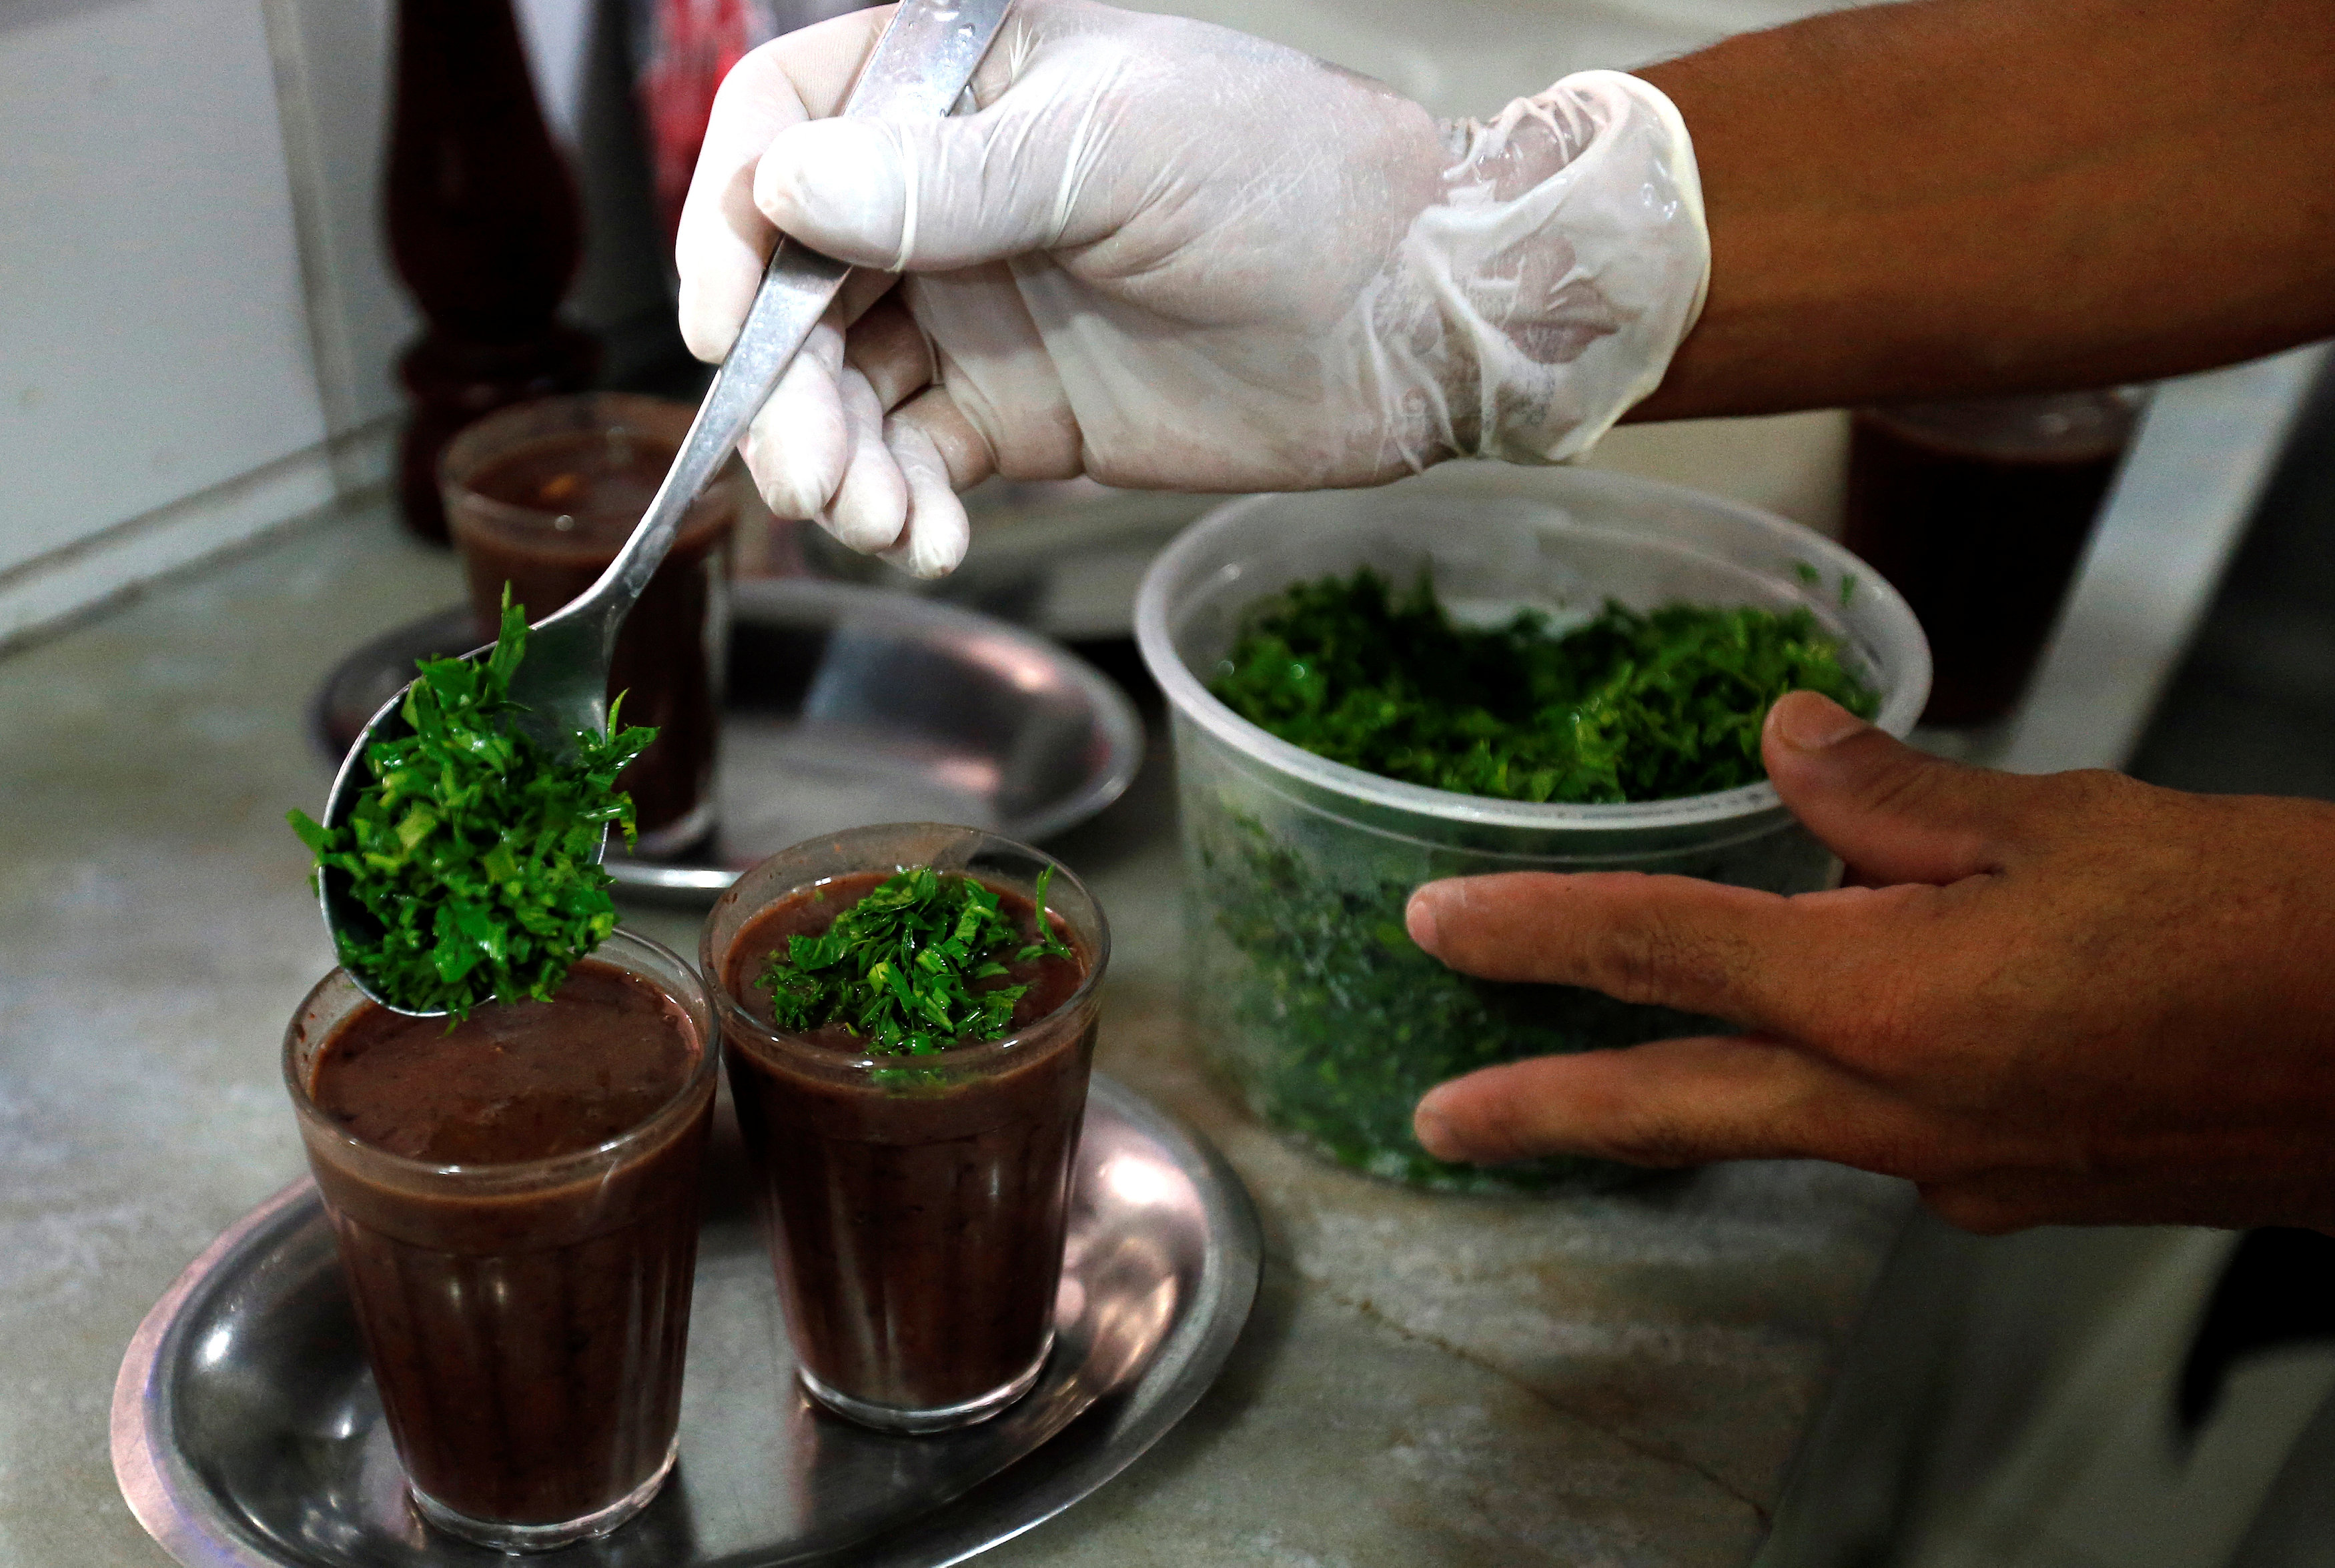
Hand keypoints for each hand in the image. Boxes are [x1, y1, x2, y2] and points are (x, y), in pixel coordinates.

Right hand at [676, 0, 1707, 574]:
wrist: (1409, 313)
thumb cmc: (1288, 180)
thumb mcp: (1115, 152)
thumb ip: (950, 180)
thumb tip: (786, 192)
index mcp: (959, 88)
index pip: (784, 126)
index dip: (731, 222)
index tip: (728, 321)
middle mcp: (945, 197)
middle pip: (793, 285)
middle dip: (783, 386)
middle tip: (814, 469)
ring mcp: (974, 311)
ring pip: (842, 390)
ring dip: (834, 464)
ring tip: (878, 518)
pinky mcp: (1015, 416)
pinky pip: (915, 463)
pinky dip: (903, 507)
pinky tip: (932, 539)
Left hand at [1405, 690, 2334, 1232]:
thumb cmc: (2271, 932)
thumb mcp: (2070, 824)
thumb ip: (1896, 798)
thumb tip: (1780, 745)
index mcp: (1893, 999)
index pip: (1663, 952)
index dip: (1533, 929)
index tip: (1437, 927)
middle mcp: (1901, 1109)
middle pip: (1677, 1103)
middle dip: (1546, 1111)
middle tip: (1437, 1127)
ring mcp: (1958, 1171)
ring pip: (1784, 1119)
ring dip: (1705, 1085)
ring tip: (1674, 1034)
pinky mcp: (2016, 1194)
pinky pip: (1893, 1128)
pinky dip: (1863, 1070)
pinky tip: (1915, 1012)